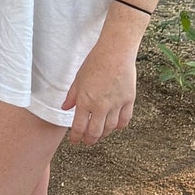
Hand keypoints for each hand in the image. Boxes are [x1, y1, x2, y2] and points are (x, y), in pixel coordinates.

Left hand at [61, 20, 140, 144]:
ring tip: (100, 134)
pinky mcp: (128, 100)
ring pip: (110, 128)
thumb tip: (65, 108)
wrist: (115, 52)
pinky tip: (115, 126)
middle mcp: (101, 106)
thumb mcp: (78, 79)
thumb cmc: (95, 62)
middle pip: (95, 132)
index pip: (79, 127)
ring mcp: (116, 104)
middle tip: (87, 141)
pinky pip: (124, 119)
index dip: (76, 137)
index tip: (75, 140)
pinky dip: (119, 126)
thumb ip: (72, 96)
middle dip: (90, 140)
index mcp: (85, 101)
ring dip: (104, 134)